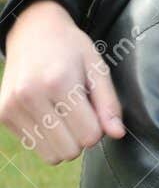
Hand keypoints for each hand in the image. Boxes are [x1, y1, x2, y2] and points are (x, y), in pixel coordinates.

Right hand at [0, 0, 124, 162]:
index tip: (94, 110)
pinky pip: (33, 146)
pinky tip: (46, 113)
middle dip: (81, 137)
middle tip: (79, 113)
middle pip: (70, 150)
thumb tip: (117, 134)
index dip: (99, 127)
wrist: (32, 31)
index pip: (90, 135)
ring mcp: (12, 106)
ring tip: (63, 113)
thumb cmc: (70, 49)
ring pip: (51, 155)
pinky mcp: (2, 114)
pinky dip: (45, 137)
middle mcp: (31, 95)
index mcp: (59, 82)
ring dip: (63, 141)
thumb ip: (109, 103)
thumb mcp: (97, 67)